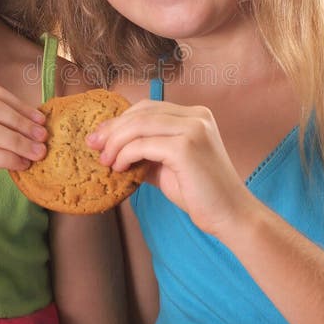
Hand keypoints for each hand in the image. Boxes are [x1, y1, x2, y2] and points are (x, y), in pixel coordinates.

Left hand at [86, 100, 243, 235]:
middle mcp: (196, 115)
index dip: (120, 120)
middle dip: (113, 128)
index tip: (99, 137)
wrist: (230, 215)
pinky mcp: (186, 147)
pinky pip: (143, 144)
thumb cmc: (200, 193)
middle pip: (141, 112)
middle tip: (94, 146)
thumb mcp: (167, 166)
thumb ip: (146, 151)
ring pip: (139, 125)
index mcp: (195, 115)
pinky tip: (120, 168)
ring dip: (116, 142)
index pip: (148, 108)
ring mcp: (193, 128)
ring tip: (105, 161)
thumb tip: (110, 147)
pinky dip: (126, 154)